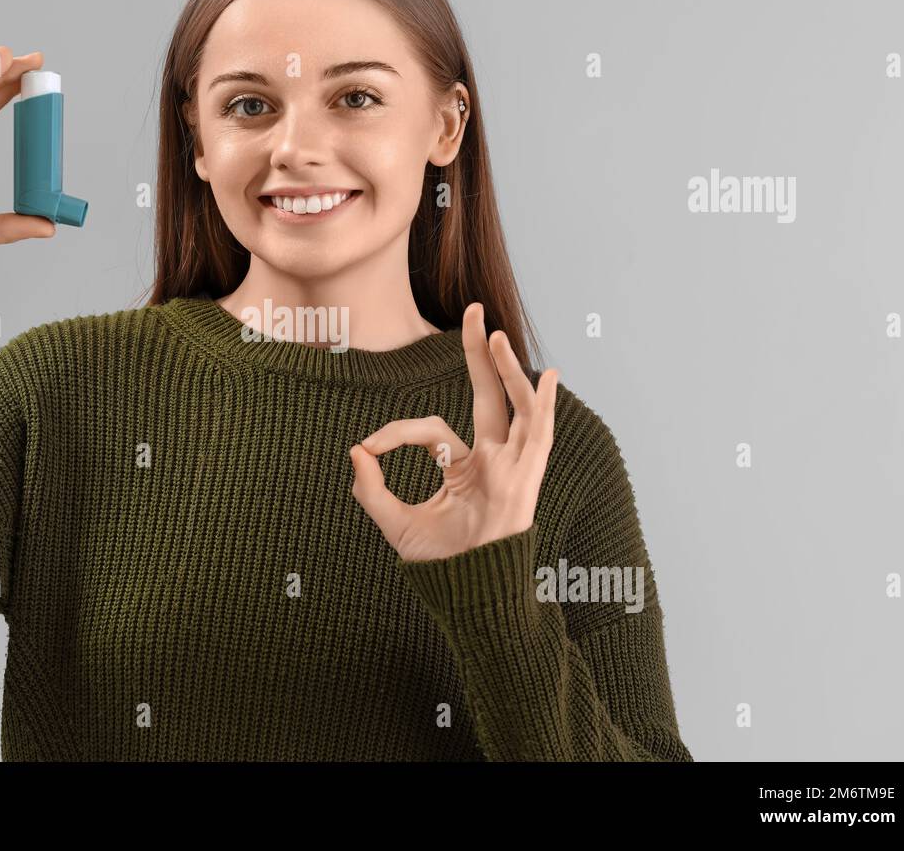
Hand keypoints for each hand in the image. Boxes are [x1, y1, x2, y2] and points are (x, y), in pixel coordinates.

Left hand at [349, 303, 558, 561]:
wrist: (468, 593)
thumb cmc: (440, 564)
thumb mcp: (395, 523)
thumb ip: (371, 490)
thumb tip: (354, 450)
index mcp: (462, 467)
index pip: (429, 429)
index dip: (394, 432)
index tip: (366, 448)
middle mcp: (491, 459)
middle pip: (489, 395)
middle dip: (481, 354)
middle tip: (473, 309)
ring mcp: (511, 467)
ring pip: (514, 407)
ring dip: (507, 369)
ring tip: (494, 333)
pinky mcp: (525, 480)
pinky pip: (538, 437)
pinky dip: (544, 407)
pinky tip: (548, 378)